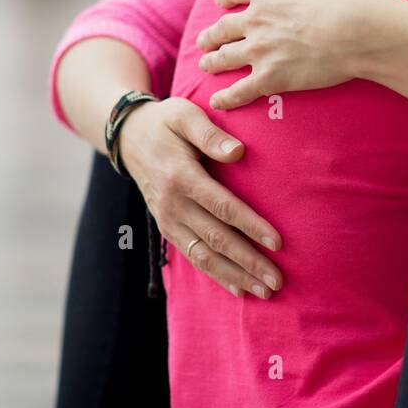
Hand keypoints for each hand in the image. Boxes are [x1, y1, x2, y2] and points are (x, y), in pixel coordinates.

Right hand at [117, 96, 282, 298]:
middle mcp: (173, 204)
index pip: (222, 207)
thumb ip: (210, 133)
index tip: (277, 242)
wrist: (129, 138)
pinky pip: (193, 257)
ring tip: (264, 291)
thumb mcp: (185, 115)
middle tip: (278, 280)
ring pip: (204, 256)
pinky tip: (239, 288)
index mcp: (181, 176)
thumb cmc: (165, 123)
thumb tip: (237, 151)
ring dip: (235, 276)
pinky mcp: (168, 229)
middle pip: (217, 239)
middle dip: (249, 261)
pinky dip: (216, 275)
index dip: (250, 226)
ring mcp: (168, 220)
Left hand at [195, 0, 373, 108]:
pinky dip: (227, 97)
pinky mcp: (271, 78)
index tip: (220, 2)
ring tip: (205, 65)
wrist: (357, 27)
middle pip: (224, 27)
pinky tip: (216, 101)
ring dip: (213, 61)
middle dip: (211, 34)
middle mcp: (254, 19)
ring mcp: (259, 50)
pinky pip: (241, 91)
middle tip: (203, 40)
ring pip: (226, 57)